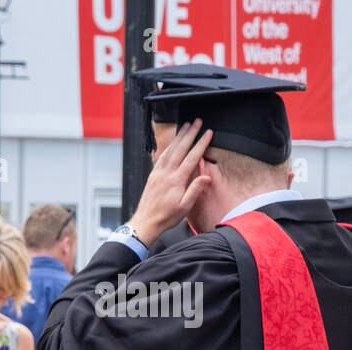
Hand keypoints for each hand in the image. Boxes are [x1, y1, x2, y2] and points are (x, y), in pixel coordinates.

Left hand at [130, 118, 213, 242]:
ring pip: (169, 150)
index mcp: (176, 180)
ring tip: (186, 126)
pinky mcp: (152, 176)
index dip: (201, 143)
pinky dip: (168, 147)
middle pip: (180, 148)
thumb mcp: (185, 207)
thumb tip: (206, 176)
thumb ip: (195, 190)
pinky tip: (172, 143)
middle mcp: (166, 174)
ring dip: (178, 137)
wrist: (145, 223)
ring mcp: (157, 173)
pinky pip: (161, 157)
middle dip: (190, 133)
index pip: (192, 157)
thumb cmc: (166, 217)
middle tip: (197, 121)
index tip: (208, 132)